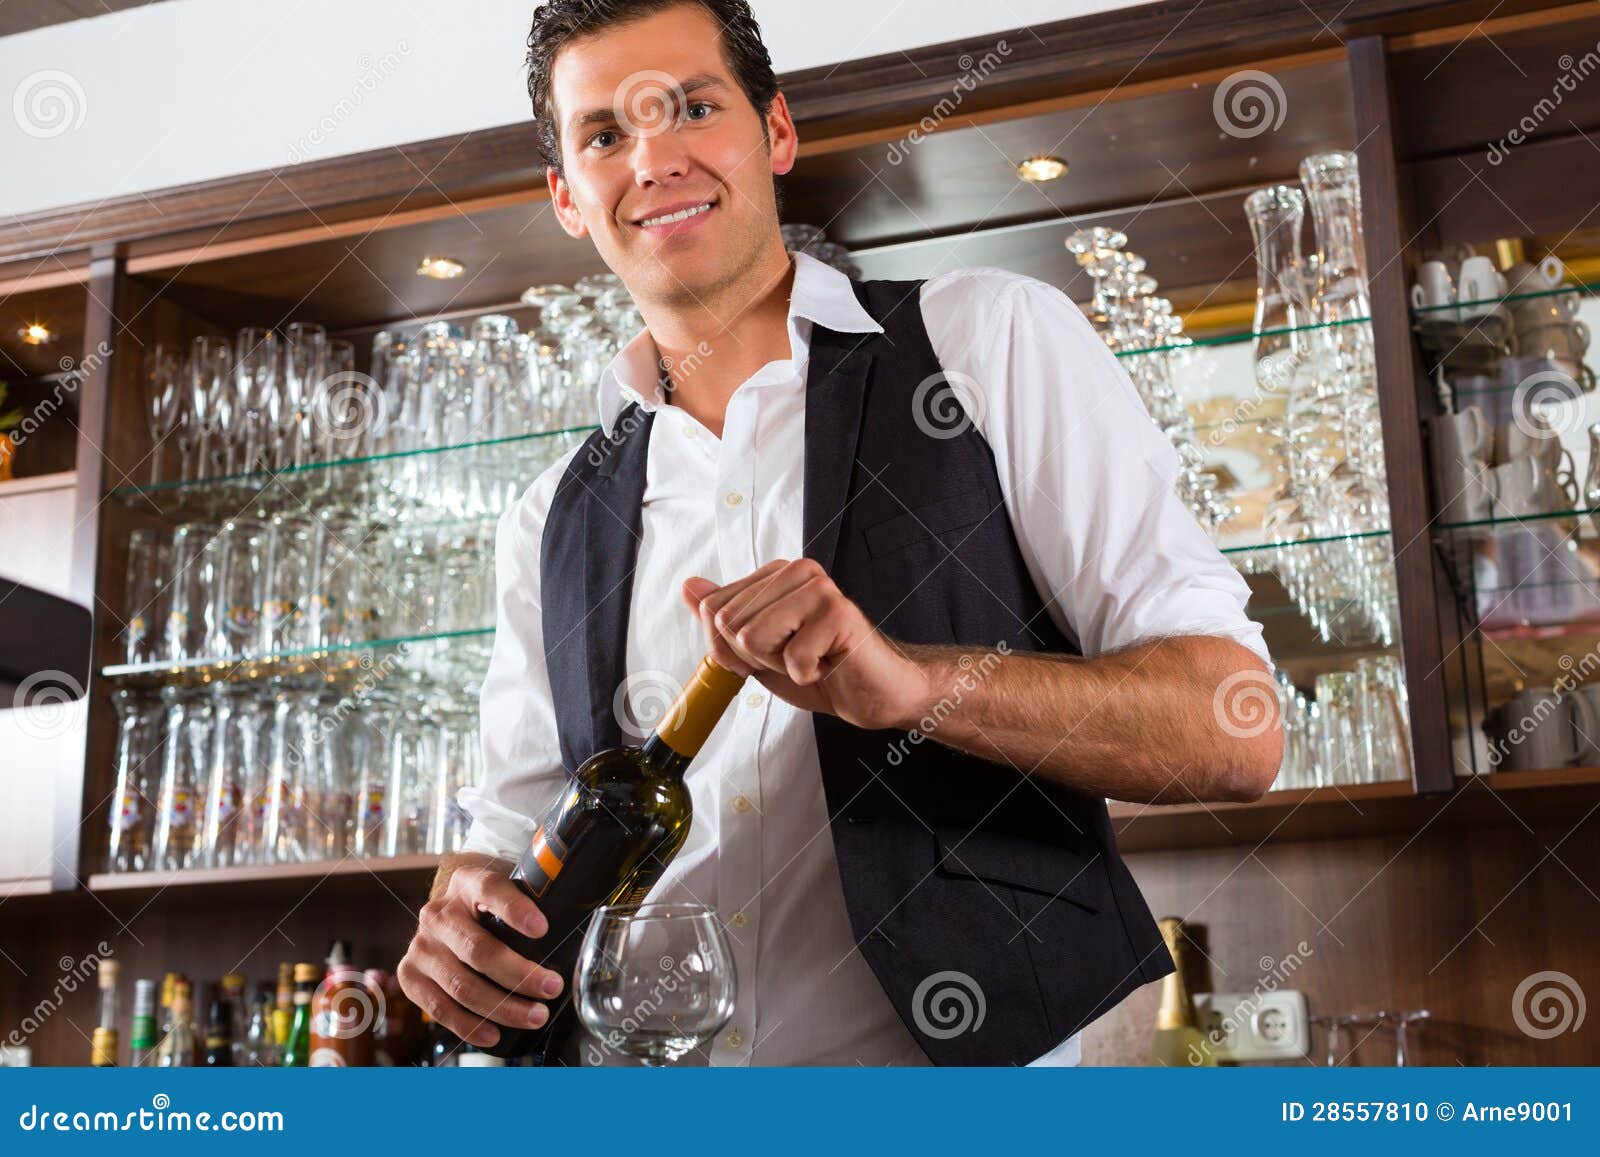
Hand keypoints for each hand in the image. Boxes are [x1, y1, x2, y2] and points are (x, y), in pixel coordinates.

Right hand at [397, 856, 564, 1047]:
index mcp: (466, 883)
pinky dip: (470, 1025)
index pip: (489, 888)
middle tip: (553, 988)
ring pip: (462, 985)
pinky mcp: (409, 975)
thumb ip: (534, 904)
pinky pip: (439, 1008)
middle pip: (479, 950)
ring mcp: (421, 946)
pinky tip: (496, 1033)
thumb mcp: (507, 895)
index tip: (543, 928)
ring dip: (503, 1007)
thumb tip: (583, 927)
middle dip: (521, 974)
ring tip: (535, 1016)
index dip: (515, 909)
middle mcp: (438, 913)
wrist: (448, 916)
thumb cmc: (489, 909)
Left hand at [682, 558, 930, 730]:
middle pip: (729, 624)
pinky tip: (828, 664)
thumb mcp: (756, 649)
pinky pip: (791, 657)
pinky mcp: (838, 613)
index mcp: (774, 574)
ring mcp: (819, 588)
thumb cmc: (818, 669)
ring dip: (781, 665)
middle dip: (756, 658)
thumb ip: (722, 618)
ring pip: (753, 638)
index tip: (769, 654)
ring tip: (813, 658)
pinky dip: (807, 675)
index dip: (730, 648)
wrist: (871, 693)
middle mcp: (796, 571)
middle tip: (796, 657)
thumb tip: (689, 586)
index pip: (713, 608)